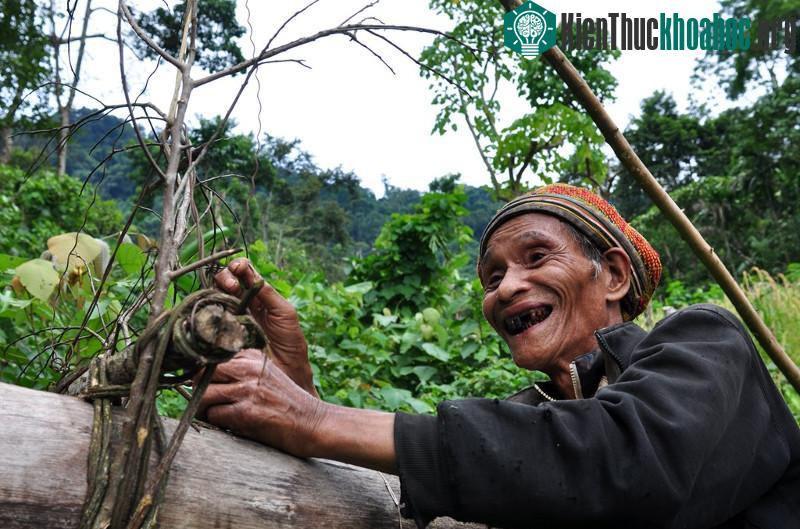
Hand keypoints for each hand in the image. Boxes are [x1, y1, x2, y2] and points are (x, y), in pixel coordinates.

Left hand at [197, 348, 327, 456]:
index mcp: (253, 357)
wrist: (315, 424)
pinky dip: (217, 424)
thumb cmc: (289, 404)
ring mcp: (248, 390)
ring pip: (202, 395)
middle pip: (201, 373)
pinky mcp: (246, 413)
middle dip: (199, 390)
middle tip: (208, 403)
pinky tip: (231, 426)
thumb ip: (242, 371)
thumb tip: (204, 376)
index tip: (205, 384)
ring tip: (218, 417)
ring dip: (205, 410)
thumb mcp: (268, 376)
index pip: (211, 357)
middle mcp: (249, 369)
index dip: (202, 373)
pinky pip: (213, 416)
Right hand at [214, 258, 316, 395]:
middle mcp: (240, 305)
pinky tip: (216, 309)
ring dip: (217, 289)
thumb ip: (269, 294)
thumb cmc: (290, 344)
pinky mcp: (221, 335)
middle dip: (226, 276)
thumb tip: (252, 274)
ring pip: (213, 296)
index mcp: (257, 297)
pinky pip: (208, 318)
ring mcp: (229, 320)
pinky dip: (208, 309)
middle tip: (233, 286)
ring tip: (228, 294)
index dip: (238, 267)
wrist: (286, 373)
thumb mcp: (285, 313)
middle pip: (224, 281)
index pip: (242, 274)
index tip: (240, 268)